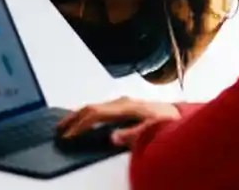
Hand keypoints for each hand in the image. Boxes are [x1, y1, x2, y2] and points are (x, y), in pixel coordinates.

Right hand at [56, 97, 181, 146]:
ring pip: (94, 106)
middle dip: (72, 119)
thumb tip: (111, 138)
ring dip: (78, 116)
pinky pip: (100, 108)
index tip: (67, 135)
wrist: (180, 113)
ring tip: (66, 125)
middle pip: (90, 108)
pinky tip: (85, 120)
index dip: (79, 125)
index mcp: (126, 107)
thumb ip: (133, 134)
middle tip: (58, 130)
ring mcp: (122, 102)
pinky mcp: (124, 105)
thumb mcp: (154, 130)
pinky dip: (87, 114)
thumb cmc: (169, 122)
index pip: (95, 114)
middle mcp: (122, 102)